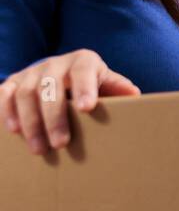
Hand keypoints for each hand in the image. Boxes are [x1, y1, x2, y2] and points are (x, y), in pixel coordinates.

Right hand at [1, 49, 140, 154]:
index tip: (87, 108)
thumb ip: (117, 88)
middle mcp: (54, 63)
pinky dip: (6, 111)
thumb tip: (134, 95)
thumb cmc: (92, 84)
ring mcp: (31, 72)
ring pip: (25, 93)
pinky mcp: (13, 82)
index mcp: (83, 61)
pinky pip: (4, 94)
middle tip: (60, 144)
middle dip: (54, 117)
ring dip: (31, 122)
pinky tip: (13, 130)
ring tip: (39, 149)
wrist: (64, 74)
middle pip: (50, 87)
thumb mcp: (107, 83)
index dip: (84, 88)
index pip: (82, 72)